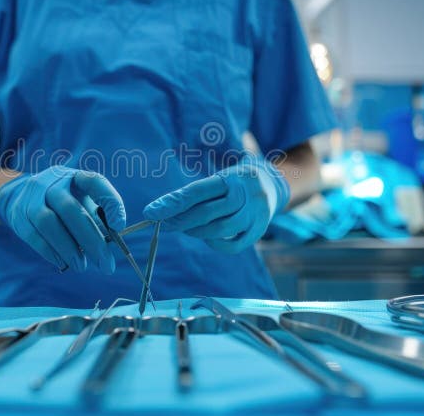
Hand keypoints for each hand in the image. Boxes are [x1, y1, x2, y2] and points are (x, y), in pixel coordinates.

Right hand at [0, 166, 123, 272]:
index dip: (110, 202)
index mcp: (75, 177)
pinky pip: (33, 235)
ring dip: (68, 248)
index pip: (95, 182)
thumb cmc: (63, 204)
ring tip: (82, 266)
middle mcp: (52, 182)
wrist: (21, 196)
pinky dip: (49, 251)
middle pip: (70, 209)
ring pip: (48, 222)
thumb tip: (112, 242)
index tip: (119, 226)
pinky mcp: (18, 214)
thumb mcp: (82, 202)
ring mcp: (32, 197)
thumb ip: (97, 219)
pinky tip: (62, 263)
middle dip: (90, 240)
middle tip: (104, 264)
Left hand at [143, 156, 288, 252]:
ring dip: (196, 232)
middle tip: (162, 224)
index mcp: (232, 177)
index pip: (197, 191)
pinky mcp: (259, 231)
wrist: (273, 184)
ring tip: (185, 228)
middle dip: (180, 220)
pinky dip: (215, 244)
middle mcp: (247, 194)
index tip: (150, 213)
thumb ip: (192, 194)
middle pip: (207, 212)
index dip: (172, 203)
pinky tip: (206, 237)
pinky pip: (234, 245)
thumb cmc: (233, 183)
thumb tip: (160, 210)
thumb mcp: (217, 178)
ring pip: (221, 230)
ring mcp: (255, 214)